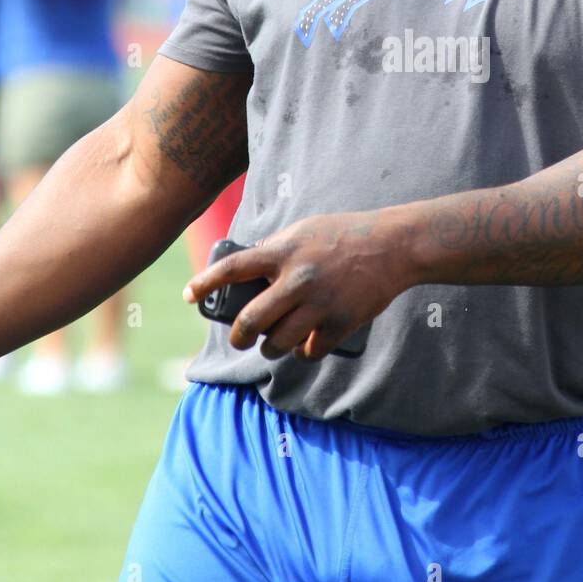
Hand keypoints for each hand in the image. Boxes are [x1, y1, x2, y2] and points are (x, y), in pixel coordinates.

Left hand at [182, 209, 413, 361]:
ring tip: (272, 345)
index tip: (188, 296)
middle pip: (250, 321)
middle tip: (240, 338)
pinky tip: (304, 347)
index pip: (232, 269)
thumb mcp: (305, 229)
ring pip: (277, 343)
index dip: (205, 284)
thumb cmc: (346, 233)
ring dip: (270, 349)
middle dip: (239, 336)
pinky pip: (309, 351)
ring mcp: (318, 304)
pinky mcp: (339, 323)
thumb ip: (277, 247)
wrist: (394, 246)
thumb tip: (251, 263)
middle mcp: (296, 279)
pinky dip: (304, 352)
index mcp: (283, 252)